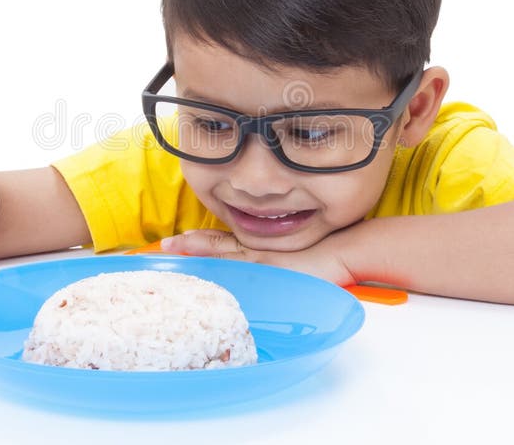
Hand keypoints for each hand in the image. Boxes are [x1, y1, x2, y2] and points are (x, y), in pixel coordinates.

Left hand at [160, 229, 357, 285]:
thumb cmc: (329, 258)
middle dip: (191, 244)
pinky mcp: (270, 265)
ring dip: (198, 249)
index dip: (202, 241)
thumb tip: (270, 273)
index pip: (225, 243)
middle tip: (165, 244)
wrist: (348, 251)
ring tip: (174, 246)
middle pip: (217, 245)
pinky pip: (238, 265)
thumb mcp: (297, 260)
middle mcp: (258, 250)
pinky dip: (219, 261)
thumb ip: (281, 265)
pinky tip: (203, 262)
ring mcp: (262, 258)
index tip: (180, 240)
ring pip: (222, 252)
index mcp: (262, 249)